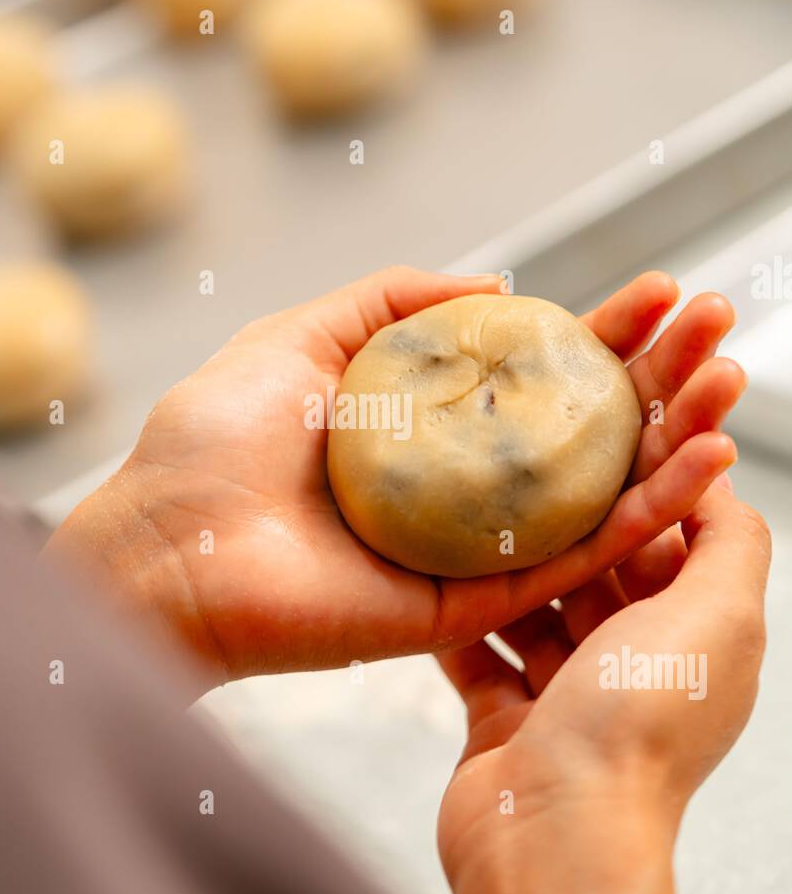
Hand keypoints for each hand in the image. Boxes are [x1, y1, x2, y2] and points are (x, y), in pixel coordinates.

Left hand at [47, 266, 742, 685]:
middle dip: (655, 381)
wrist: (166, 548)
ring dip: (667, 449)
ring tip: (728, 393)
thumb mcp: (302, 337)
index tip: (659, 295)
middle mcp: (455, 491)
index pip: (534, 375)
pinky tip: (690, 474)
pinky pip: (564, 568)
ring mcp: (465, 553)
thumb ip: (392, 303)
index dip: (600, 334)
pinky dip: (633, 525)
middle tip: (718, 330)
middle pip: (579, 434)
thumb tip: (496, 284)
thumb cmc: (211, 444)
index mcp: (424, 430)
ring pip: (591, 504)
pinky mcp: (466, 610)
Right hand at [436, 480, 770, 893]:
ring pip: (538, 606)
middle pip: (604, 569)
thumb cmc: (637, 726)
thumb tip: (717, 479)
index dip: (650, 482)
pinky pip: (481, 653)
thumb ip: (733, 540)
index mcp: (700, 636)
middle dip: (571, 517)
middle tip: (525, 456)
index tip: (606, 428)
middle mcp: (638, 664)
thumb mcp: (720, 613)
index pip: (678, 540)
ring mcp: (571, 693)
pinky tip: (434, 572)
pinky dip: (462, 620)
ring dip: (511, 564)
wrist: (551, 836)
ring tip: (472, 504)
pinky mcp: (507, 718)